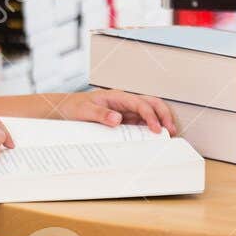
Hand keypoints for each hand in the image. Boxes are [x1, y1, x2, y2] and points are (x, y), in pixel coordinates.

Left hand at [62, 90, 176, 133]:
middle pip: (151, 104)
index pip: (140, 103)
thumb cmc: (74, 107)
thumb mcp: (84, 111)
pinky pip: (140, 122)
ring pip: (149, 112)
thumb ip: (100, 114)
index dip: (151, 116)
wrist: (65, 109)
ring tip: (168, 135)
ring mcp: (125, 110)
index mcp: (117, 96)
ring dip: (160, 121)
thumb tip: (118, 119)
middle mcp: (124, 102)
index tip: (156, 129)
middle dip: (164, 115)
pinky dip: (149, 128)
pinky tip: (153, 138)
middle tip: (171, 130)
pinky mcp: (123, 119)